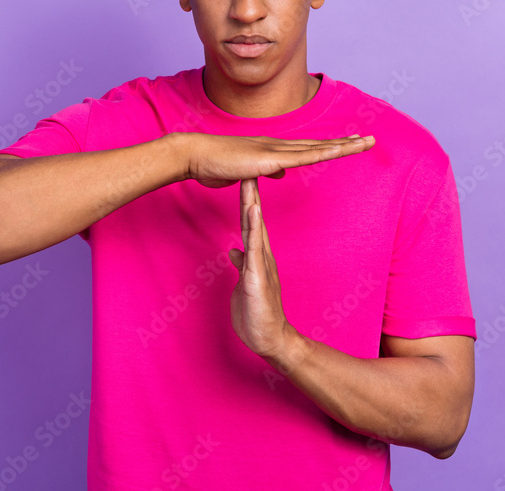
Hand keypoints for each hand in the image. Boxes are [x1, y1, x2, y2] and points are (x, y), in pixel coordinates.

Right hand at [175, 132, 374, 188]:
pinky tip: (339, 151)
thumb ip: (266, 170)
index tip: (351, 144)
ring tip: (366, 143)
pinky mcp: (270, 159)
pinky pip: (303, 158)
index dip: (331, 146)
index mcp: (274, 150)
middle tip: (370, 140)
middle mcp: (279, 145)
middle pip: (320, 145)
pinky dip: (323, 153)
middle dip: (346, 143)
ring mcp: (276, 150)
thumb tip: (281, 172)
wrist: (196, 155)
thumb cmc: (216, 164)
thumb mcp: (247, 170)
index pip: (309, 149)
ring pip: (317, 148)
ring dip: (344, 146)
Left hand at [229, 178, 293, 357]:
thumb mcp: (244, 284)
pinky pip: (255, 247)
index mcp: (257, 256)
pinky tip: (253, 211)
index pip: (250, 223)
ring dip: (252, 203)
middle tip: (249, 165)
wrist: (270, 339)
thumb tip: (234, 251)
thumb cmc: (257, 314)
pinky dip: (253, 227)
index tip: (243, 178)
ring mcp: (262, 264)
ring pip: (255, 228)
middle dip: (250, 192)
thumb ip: (242, 265)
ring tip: (251, 180)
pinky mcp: (258, 276)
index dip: (246, 201)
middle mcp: (262, 255)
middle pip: (254, 218)